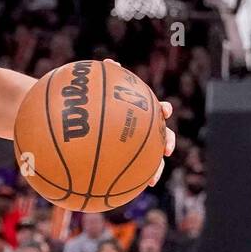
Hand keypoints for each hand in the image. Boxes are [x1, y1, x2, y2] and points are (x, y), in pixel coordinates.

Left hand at [104, 60, 175, 187]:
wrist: (83, 128)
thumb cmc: (93, 109)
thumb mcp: (98, 93)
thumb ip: (106, 78)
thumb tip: (110, 62)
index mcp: (140, 115)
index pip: (157, 111)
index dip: (163, 111)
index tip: (165, 111)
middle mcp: (142, 130)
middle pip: (162, 136)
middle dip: (167, 142)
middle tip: (167, 148)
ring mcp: (137, 145)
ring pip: (151, 158)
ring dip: (155, 169)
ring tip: (151, 179)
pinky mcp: (128, 160)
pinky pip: (132, 172)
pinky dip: (132, 180)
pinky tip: (125, 189)